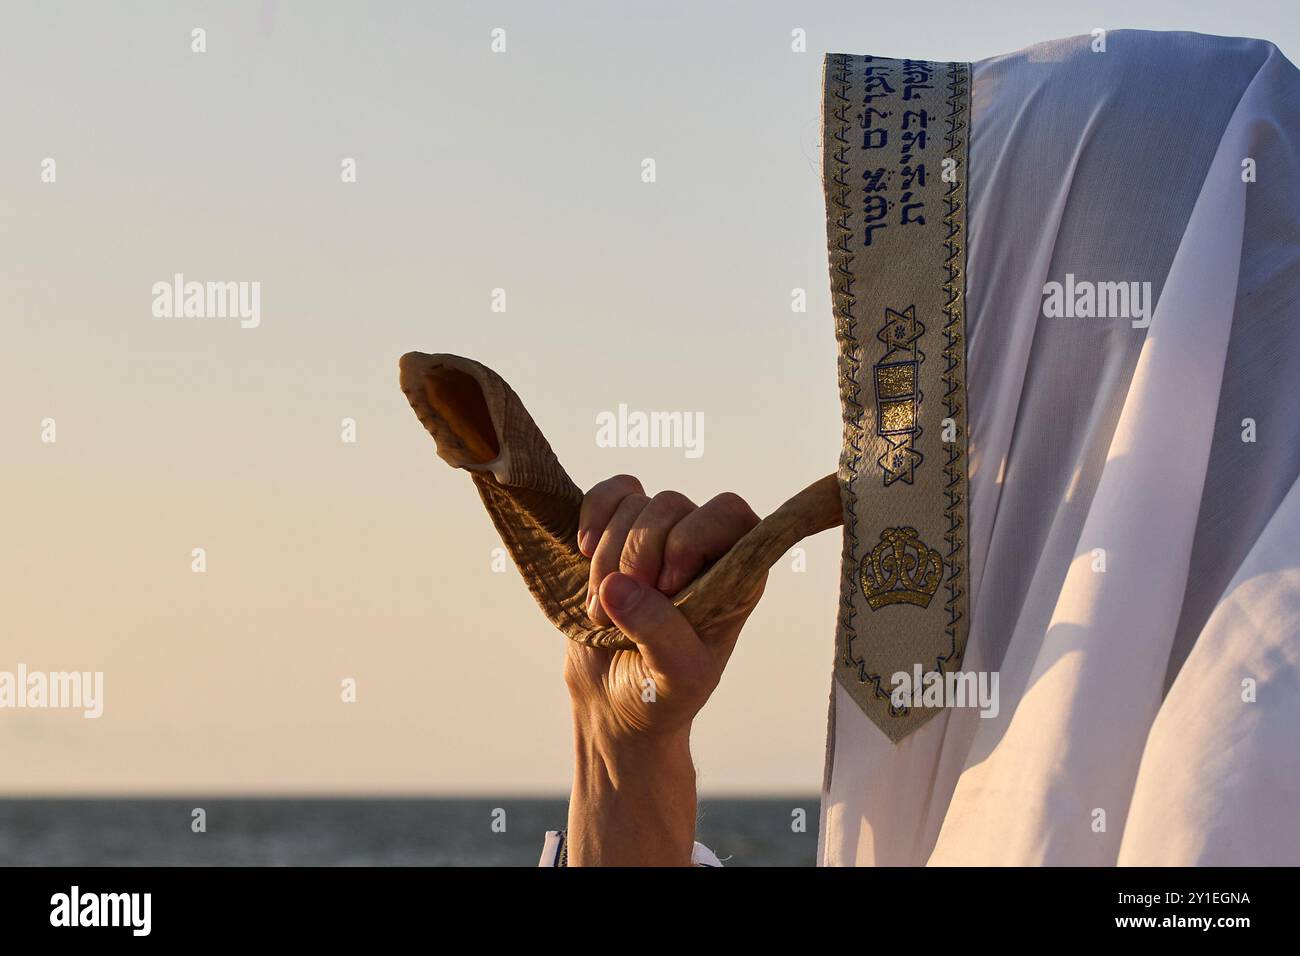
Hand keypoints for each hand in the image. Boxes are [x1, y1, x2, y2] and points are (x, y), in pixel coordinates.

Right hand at [562, 474, 764, 864]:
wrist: (615, 703)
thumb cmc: (662, 695)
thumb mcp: (675, 676)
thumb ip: (659, 632)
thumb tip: (617, 585)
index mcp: (736, 573)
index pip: (731, 514)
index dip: (692, 538)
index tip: (668, 587)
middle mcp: (703, 547)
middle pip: (672, 505)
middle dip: (637, 557)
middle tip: (622, 615)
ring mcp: (658, 535)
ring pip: (634, 502)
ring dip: (606, 558)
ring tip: (603, 611)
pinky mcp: (617, 531)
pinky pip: (609, 493)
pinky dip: (591, 516)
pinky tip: (583, 552)